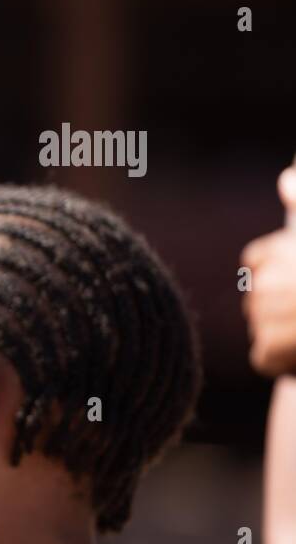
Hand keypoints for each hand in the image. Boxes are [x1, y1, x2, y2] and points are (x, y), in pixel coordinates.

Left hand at [242, 163, 295, 377]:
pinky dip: (284, 364)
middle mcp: (265, 280)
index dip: (282, 276)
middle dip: (283, 309)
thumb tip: (284, 180)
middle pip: (257, 298)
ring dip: (285, 337)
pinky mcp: (269, 348)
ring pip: (261, 328)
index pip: (257, 262)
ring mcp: (265, 315)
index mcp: (281, 252)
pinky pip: (264, 359)